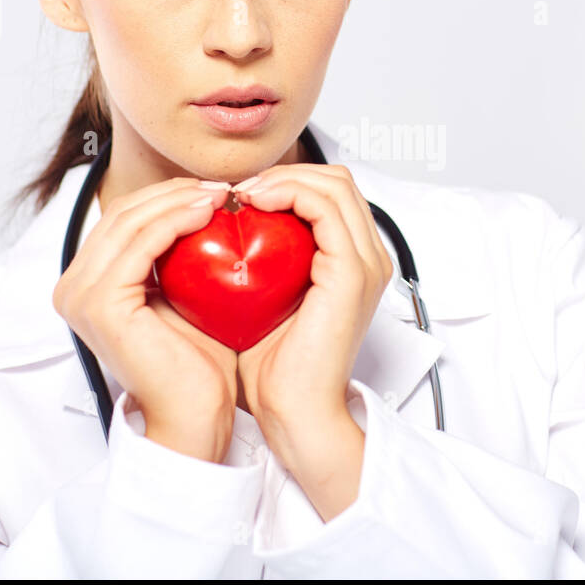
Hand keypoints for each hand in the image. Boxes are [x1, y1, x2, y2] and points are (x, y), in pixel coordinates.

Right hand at [52, 174, 238, 462]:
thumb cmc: (198, 364)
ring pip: (131, 222)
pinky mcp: (101, 304)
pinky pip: (141, 244)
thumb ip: (179, 258)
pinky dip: (176, 220)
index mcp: (85, 284)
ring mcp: (80, 295)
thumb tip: (206, 205)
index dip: (167, 196)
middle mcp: (71, 288)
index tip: (214, 190)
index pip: (124, 220)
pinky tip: (208, 211)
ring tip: (221, 194)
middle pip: (123, 214)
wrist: (195, 416)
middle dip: (173, 192)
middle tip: (221, 186)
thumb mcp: (184, 296)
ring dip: (178, 199)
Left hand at [233, 164, 393, 470]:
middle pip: (337, 179)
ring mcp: (365, 264)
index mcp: (353, 263)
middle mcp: (369, 258)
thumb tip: (216, 231)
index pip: (329, 193)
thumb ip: (257, 264)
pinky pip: (324, 207)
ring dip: (283, 177)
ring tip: (241, 196)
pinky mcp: (352, 273)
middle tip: (237, 191)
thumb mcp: (261, 301)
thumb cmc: (273, 368)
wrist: (295, 412)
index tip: (238, 197)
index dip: (286, 181)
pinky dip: (287, 193)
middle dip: (285, 172)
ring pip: (333, 183)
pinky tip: (251, 205)